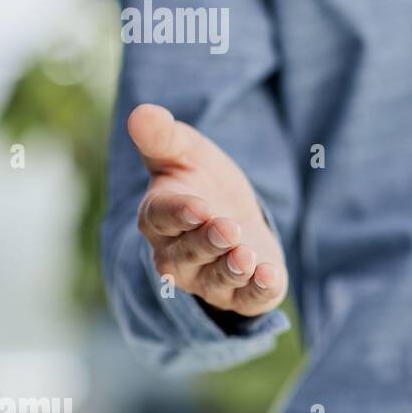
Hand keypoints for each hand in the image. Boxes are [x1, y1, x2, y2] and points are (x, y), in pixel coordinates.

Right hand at [128, 103, 286, 315]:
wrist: (235, 215)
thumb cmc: (201, 182)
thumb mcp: (185, 153)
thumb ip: (163, 137)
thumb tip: (141, 112)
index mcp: (159, 217)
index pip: (162, 217)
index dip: (179, 214)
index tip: (199, 207)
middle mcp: (177, 255)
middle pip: (187, 253)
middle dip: (207, 243)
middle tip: (228, 229)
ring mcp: (208, 279)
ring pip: (215, 280)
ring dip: (231, 270)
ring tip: (246, 255)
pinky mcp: (240, 295)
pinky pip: (246, 300)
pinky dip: (256, 292)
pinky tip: (270, 276)